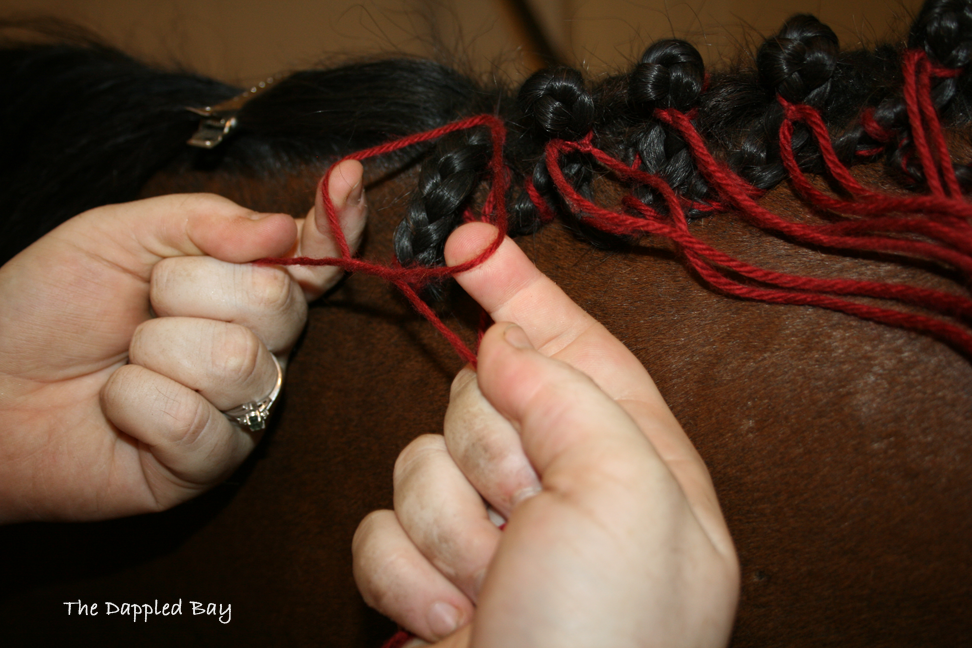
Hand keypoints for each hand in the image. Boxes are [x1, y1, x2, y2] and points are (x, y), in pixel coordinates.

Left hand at [0, 160, 366, 522]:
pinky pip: (197, 422)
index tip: (349, 179)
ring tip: (126, 359)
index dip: (336, 223)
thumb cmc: (48, 305)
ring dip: (156, 348)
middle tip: (145, 302)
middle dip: (189, 289)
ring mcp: (239, 410)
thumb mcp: (121, 234)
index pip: (313, 259)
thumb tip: (287, 230)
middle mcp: (256, 348)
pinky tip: (118, 407)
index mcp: (241, 288)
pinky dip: (137, 403)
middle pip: (278, 305)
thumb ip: (206, 221)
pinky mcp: (209, 464)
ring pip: (237, 362)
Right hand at [353, 223, 738, 646]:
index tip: (470, 243)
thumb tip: (508, 346)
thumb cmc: (606, 644)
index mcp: (635, 465)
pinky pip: (382, 526)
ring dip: (450, 525)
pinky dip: (409, 574)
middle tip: (523, 511)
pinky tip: (453, 620)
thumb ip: (573, 394)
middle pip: (483, 395)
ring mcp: (494, 539)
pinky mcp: (431, 578)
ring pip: (422, 458)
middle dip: (489, 448)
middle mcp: (565, 494)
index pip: (575, 345)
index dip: (523, 290)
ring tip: (491, 588)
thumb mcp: (625, 495)